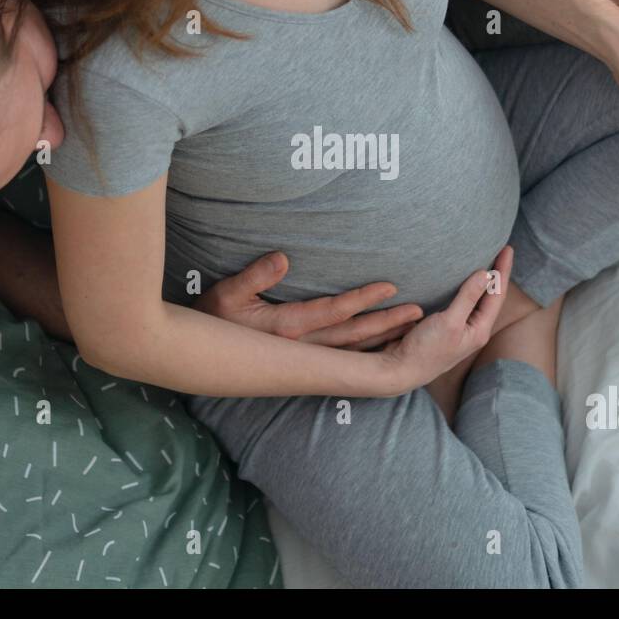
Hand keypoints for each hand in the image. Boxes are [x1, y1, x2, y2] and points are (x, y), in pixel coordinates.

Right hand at [194, 251, 423, 349]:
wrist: (199, 355)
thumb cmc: (211, 317)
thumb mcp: (225, 294)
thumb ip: (253, 277)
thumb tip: (283, 257)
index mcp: (284, 327)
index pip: (332, 312)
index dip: (362, 299)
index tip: (390, 286)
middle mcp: (299, 347)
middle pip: (352, 336)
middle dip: (386, 323)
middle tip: (419, 312)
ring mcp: (302, 357)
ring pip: (351, 350)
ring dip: (382, 337)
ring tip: (411, 325)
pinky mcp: (302, 362)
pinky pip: (344, 359)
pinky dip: (368, 352)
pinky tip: (386, 345)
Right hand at [374, 246, 513, 395]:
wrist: (402, 369)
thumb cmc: (426, 350)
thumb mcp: (449, 322)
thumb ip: (468, 298)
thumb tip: (486, 274)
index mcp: (480, 330)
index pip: (497, 294)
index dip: (503, 270)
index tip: (507, 248)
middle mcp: (474, 329)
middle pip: (492, 296)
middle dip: (498, 274)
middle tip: (501, 250)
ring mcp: (461, 328)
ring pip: (478, 299)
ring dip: (484, 281)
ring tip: (489, 261)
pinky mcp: (447, 326)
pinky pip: (464, 302)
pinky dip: (468, 288)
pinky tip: (463, 281)